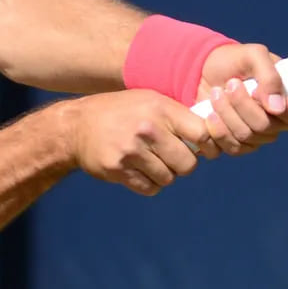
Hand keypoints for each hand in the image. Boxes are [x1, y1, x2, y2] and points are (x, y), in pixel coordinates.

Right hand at [62, 90, 218, 195]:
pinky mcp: (118, 169)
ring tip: (150, 163)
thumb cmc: (120, 112)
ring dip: (164, 175)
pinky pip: (149, 188)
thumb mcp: (149, 101)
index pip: (202, 133)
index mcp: (160, 108)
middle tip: (171, 159)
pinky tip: (139, 171)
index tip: (200, 149)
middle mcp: (147, 128)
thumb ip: (177, 116)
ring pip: (168, 178)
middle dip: (183, 165)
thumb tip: (210, 137)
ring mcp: (131, 150)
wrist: (77, 126)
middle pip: (187, 163)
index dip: (207, 145)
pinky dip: (149, 184)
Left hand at [197, 43, 287, 154]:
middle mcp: (279, 121)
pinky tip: (209, 114)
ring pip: (246, 138)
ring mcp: (259, 136)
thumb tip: (277, 108)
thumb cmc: (235, 60)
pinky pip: (231, 148)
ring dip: (226, 114)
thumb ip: (269, 76)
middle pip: (265, 127)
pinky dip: (216, 131)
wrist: (204, 71)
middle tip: (228, 84)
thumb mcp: (253, 56)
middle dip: (241, 105)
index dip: (276, 108)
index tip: (254, 90)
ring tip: (216, 93)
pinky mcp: (238, 144)